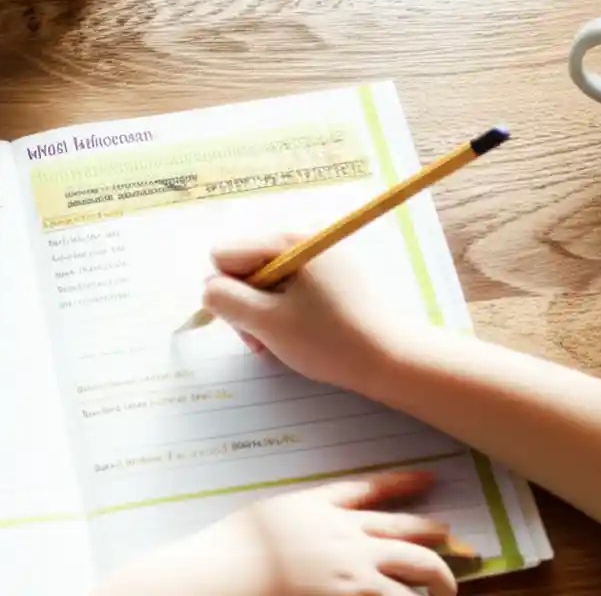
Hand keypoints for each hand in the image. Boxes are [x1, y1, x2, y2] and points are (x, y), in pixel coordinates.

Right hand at [95, 472, 456, 595]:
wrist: (220, 576)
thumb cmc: (230, 551)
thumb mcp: (266, 517)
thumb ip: (298, 517)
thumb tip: (312, 521)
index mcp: (320, 508)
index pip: (372, 490)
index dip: (405, 483)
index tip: (431, 478)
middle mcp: (347, 535)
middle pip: (410, 533)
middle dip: (437, 542)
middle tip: (453, 550)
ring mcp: (355, 570)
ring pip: (419, 570)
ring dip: (437, 583)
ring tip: (443, 594)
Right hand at [202, 233, 416, 394]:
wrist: (391, 359)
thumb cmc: (329, 341)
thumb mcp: (266, 322)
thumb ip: (226, 300)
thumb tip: (208, 289)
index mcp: (287, 242)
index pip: (224, 254)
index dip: (227, 291)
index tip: (250, 320)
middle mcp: (302, 240)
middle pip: (244, 266)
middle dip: (245, 304)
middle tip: (264, 339)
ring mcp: (319, 257)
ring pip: (264, 281)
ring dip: (263, 314)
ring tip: (281, 342)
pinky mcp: (331, 276)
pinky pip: (288, 288)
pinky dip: (284, 312)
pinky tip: (299, 335)